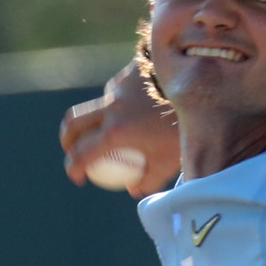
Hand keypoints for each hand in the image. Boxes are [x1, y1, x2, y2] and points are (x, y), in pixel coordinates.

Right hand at [58, 61, 181, 196]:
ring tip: (112, 132)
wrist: (198, 79)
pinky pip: (114, 93)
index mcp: (116, 133)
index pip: (82, 154)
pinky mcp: (126, 75)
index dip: (74, 169)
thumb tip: (134, 190)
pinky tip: (135, 110)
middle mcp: (110, 108)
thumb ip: (150, 178)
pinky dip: (116, 105)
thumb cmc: (185, 124)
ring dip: (94, 120)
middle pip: (73, 124)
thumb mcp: (171, 159)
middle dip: (67, 140)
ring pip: (94, 106)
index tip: (78, 178)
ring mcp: (116, 88)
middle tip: (73, 151)